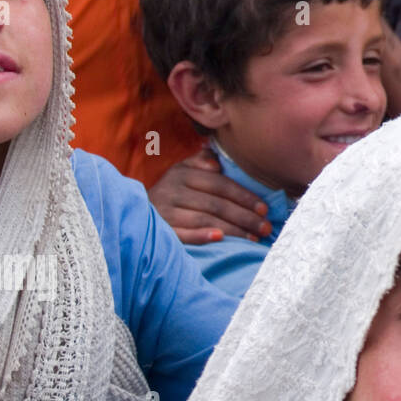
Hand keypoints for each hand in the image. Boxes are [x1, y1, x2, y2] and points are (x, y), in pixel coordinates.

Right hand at [148, 148, 270, 244]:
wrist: (134, 211)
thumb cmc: (173, 191)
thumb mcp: (184, 171)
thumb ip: (202, 162)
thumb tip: (216, 160)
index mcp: (183, 173)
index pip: (220, 185)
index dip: (244, 196)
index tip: (265, 209)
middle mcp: (172, 189)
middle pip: (216, 204)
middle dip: (245, 217)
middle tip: (266, 228)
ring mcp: (163, 210)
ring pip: (204, 219)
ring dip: (232, 230)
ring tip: (254, 238)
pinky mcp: (159, 229)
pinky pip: (182, 234)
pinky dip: (200, 236)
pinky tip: (219, 239)